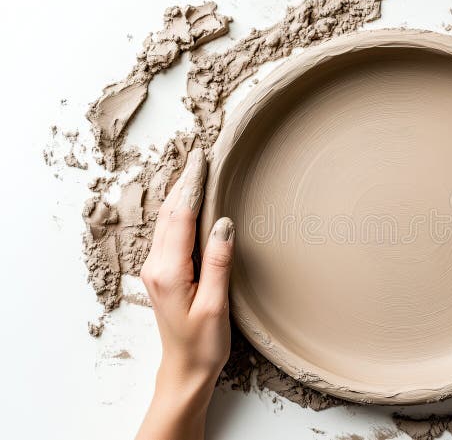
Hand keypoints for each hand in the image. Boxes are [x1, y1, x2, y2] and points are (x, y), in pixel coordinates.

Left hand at [136, 149, 234, 439]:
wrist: (185, 370)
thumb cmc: (203, 344)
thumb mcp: (215, 305)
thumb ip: (218, 262)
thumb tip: (223, 222)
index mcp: (169, 271)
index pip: (181, 216)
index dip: (193, 184)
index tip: (202, 158)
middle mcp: (156, 265)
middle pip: (170, 212)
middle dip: (185, 181)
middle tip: (200, 153)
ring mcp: (156, 268)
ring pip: (167, 220)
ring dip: (181, 193)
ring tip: (196, 169)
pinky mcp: (163, 273)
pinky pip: (170, 232)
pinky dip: (180, 211)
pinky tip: (190, 202)